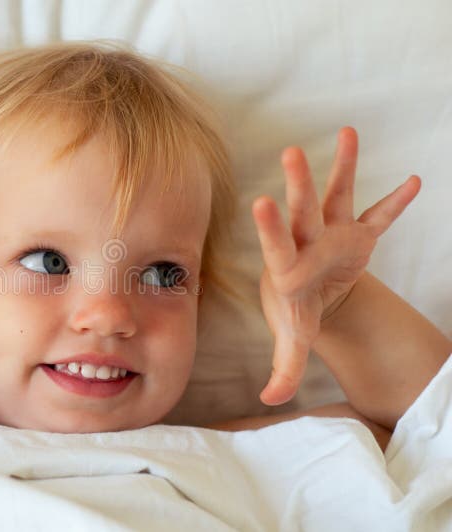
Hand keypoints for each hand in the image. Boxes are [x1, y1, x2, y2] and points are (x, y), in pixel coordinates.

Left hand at [252, 127, 420, 405]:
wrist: (313, 293)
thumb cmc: (296, 311)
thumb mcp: (293, 339)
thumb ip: (283, 367)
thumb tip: (270, 401)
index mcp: (287, 267)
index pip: (276, 244)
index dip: (270, 226)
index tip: (261, 200)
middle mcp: (306, 242)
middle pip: (302, 210)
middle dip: (299, 184)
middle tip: (292, 152)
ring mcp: (332, 234)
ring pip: (336, 196)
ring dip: (344, 167)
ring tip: (348, 132)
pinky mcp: (357, 235)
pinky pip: (379, 216)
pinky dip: (395, 203)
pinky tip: (415, 182)